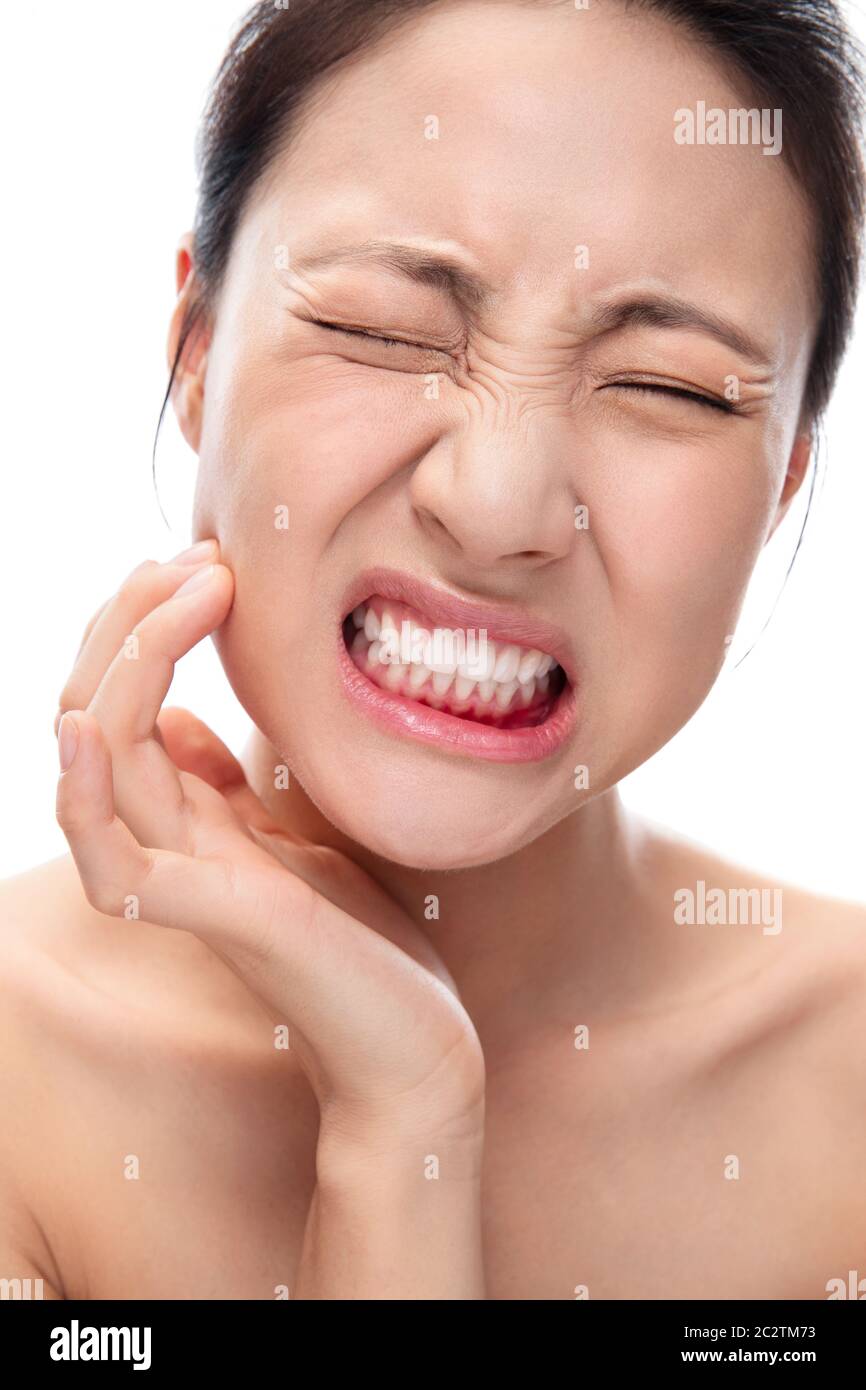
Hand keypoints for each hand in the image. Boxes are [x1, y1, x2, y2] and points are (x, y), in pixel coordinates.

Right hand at [54, 543, 484, 1147]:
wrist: (416, 1046)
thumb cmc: (365, 944)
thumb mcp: (295, 837)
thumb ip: (228, 787)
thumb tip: (178, 724)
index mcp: (191, 818)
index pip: (122, 702)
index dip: (145, 623)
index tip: (211, 561)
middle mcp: (171, 841)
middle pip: (97, 711)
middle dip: (132, 618)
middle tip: (201, 554)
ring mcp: (185, 881)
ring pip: (103, 759)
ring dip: (128, 660)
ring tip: (188, 585)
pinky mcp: (218, 922)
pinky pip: (115, 859)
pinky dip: (85, 794)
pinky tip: (90, 727)